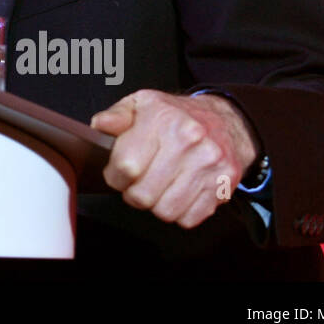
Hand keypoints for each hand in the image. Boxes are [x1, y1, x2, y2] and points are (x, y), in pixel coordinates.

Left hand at [90, 90, 259, 228]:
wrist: (224, 120)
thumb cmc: (176, 116)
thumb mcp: (141, 104)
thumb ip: (116, 116)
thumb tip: (99, 125)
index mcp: (162, 118)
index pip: (126, 166)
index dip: (114, 176)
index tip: (117, 173)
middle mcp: (189, 140)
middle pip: (143, 194)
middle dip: (133, 193)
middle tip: (137, 182)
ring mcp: (209, 164)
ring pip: (166, 211)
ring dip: (156, 204)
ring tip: (158, 186)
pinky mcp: (223, 185)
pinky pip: (189, 218)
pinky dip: (179, 212)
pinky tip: (178, 191)